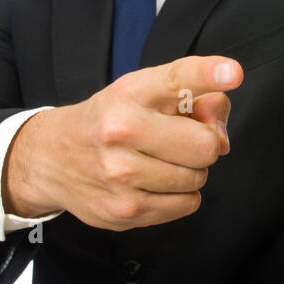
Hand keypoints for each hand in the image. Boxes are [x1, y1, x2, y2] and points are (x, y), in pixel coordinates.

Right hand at [3, 55, 243, 231]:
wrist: (51, 158)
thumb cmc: (111, 119)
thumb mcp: (144, 93)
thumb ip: (195, 99)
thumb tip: (221, 137)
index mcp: (130, 93)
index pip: (176, 78)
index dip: (209, 73)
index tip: (232, 72)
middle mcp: (121, 130)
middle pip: (205, 144)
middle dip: (204, 143)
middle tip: (181, 139)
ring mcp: (121, 175)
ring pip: (198, 177)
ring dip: (191, 170)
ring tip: (161, 160)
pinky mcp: (125, 211)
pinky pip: (188, 204)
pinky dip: (181, 195)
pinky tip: (156, 183)